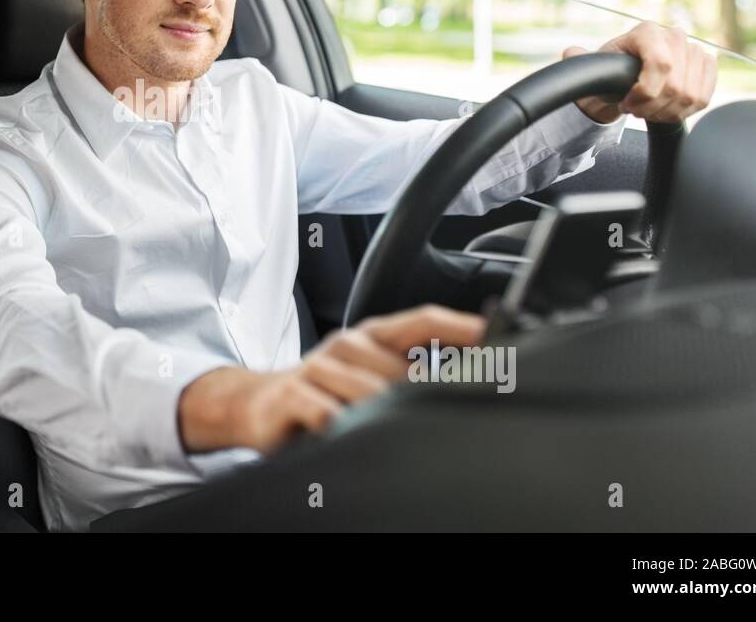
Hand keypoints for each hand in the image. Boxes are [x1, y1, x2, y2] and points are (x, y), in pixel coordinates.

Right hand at [178, 305, 485, 454]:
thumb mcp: (368, 376)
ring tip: (371, 429)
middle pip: (404, 370)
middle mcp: (348, 345)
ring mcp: (319, 366)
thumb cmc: (323, 390)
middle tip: (424, 417)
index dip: (462, 327)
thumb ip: (411, 372)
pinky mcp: (294, 394)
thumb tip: (470, 376)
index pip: (423, 322)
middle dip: (420, 396)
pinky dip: (340, 428)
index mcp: (372, 336)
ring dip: (377, 417)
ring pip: (371, 394)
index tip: (498, 337)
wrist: (258, 404)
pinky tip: (339, 434)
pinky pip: (330, 414)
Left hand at [565, 21, 716, 124]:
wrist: (630, 76)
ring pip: (691, 94)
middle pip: (676, 85)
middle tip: (636, 112)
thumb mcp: (593, 67)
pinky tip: (665, 112)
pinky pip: (703, 97)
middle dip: (652, 108)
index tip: (627, 105)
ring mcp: (693, 50)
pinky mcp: (706, 66)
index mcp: (647, 32)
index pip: (661, 64)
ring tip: (648, 113)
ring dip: (667, 112)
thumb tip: (570, 52)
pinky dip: (684, 112)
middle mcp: (674, 36)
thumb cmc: (611, 72)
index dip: (645, 93)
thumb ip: (580, 62)